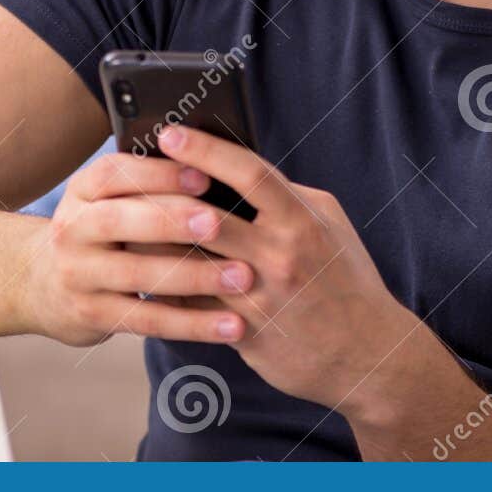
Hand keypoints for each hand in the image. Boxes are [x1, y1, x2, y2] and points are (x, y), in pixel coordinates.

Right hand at [25, 151, 256, 346]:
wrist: (45, 285)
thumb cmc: (102, 234)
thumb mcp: (108, 202)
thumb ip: (147, 187)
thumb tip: (215, 166)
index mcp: (81, 191)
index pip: (112, 174)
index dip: (157, 174)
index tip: (203, 175)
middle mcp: (71, 229)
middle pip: (117, 221)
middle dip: (169, 221)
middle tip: (217, 223)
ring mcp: (78, 275)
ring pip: (137, 275)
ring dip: (193, 276)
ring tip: (241, 276)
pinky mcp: (94, 316)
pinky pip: (149, 320)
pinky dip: (194, 323)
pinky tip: (232, 325)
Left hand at [153, 125, 421, 420]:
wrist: (369, 358)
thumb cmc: (347, 280)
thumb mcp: (329, 225)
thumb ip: (286, 196)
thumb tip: (237, 166)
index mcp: (302, 222)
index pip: (249, 173)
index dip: (205, 150)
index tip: (170, 133)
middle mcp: (279, 257)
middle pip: (206, 217)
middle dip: (163, 192)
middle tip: (127, 171)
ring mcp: (258, 298)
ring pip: (188, 262)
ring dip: (152, 239)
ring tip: (122, 218)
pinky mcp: (242, 333)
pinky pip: (189, 303)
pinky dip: (163, 282)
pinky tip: (141, 267)